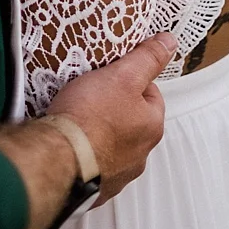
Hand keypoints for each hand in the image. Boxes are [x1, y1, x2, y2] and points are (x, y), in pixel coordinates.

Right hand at [45, 32, 173, 203]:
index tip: (110, 75)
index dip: (130, 80)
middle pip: (132, 122)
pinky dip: (86, 156)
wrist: (59, 157)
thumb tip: (169, 42)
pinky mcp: (97, 187)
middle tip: (90, 95)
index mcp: (151, 126)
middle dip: (115, 109)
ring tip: (76, 120)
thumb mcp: (121, 76)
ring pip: (114, 146)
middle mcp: (141, 154)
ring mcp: (119, 174)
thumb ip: (146, 59)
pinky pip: (95, 166)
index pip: (150, 95)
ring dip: (100, 135)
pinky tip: (71, 144)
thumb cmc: (89, 116)